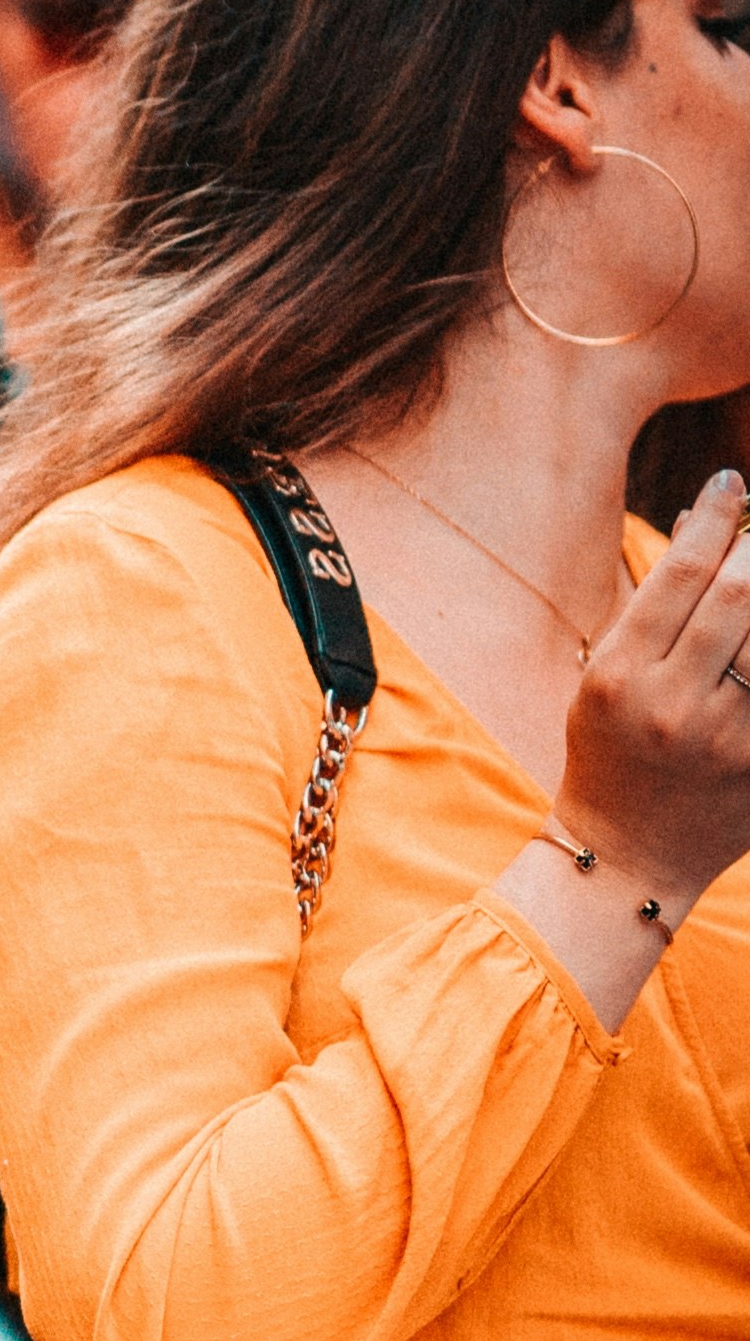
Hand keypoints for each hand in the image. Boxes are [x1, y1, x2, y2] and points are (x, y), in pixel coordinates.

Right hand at [557, 468, 749, 908]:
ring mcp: (723, 739)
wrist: (626, 857)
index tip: (733, 482)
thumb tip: (706, 519)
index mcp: (617, 675)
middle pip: (736, 594)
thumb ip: (654, 603)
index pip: (678, 574)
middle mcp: (669, 704)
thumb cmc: (610, 753)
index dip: (715, 519)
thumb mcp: (604, 675)